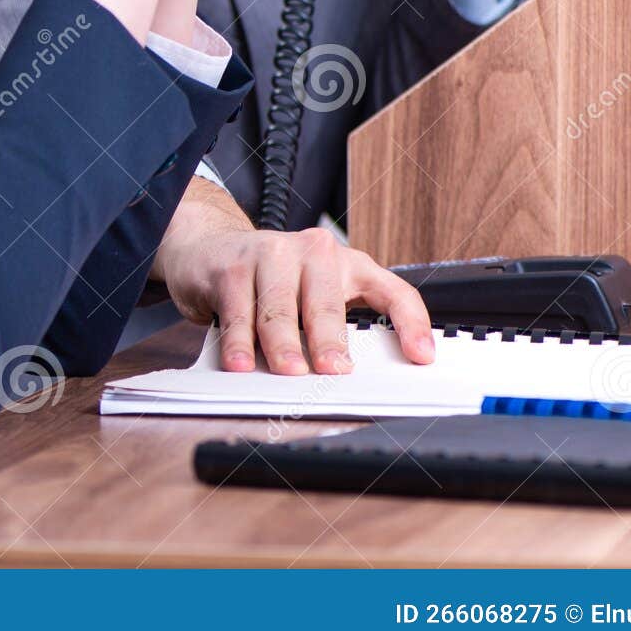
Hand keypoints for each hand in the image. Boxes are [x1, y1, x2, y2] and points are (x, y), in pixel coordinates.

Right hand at [150, 179, 435, 372]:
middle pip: (327, 303)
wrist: (208, 248)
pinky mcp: (233, 264)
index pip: (392, 291)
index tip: (422, 357)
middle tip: (336, 371)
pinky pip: (239, 309)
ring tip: (288, 371)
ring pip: (281, 307)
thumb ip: (333, 329)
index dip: (411, 324)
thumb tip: (350, 382)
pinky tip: (240, 360)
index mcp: (346, 263)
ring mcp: (271, 253)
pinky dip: (239, 340)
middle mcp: (313, 252)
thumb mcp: (312, 295)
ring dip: (284, 344)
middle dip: (330, 341)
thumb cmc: (271, 280)